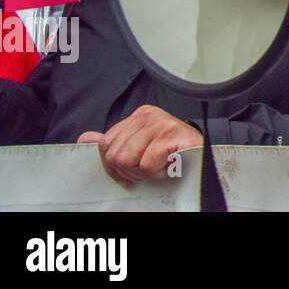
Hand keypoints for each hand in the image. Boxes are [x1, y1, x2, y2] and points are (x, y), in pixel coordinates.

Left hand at [77, 105, 202, 184]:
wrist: (203, 160)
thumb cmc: (172, 156)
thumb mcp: (138, 148)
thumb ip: (112, 143)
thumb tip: (85, 139)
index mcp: (138, 116)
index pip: (106, 145)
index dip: (117, 165)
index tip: (134, 168)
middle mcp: (148, 115)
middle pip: (115, 155)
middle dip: (131, 170)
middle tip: (150, 167)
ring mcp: (161, 123)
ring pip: (128, 160)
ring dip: (144, 172)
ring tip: (160, 166)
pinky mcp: (172, 135)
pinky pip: (147, 163)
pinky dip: (157, 172)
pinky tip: (169, 165)